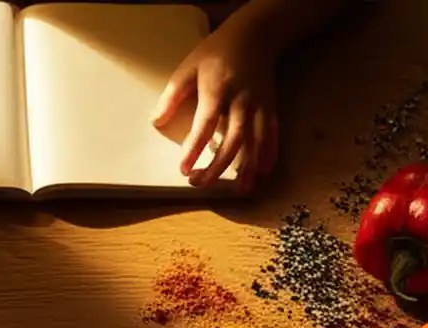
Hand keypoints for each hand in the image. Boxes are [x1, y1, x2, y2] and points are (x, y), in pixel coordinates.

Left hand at [150, 21, 278, 191]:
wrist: (254, 36)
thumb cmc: (214, 53)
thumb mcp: (187, 68)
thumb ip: (172, 96)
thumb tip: (156, 122)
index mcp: (217, 90)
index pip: (205, 124)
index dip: (194, 148)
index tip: (184, 169)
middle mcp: (241, 101)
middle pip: (232, 139)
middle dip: (217, 166)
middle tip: (200, 183)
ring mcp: (259, 105)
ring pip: (256, 141)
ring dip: (248, 167)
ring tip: (241, 190)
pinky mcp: (270, 107)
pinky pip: (272, 134)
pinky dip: (269, 154)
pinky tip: (263, 172)